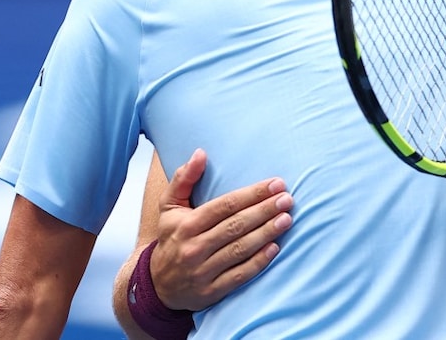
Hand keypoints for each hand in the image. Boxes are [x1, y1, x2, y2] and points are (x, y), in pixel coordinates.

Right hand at [150, 150, 293, 310]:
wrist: (158, 285)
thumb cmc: (171, 238)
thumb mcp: (169, 207)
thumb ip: (184, 178)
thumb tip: (200, 153)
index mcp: (186, 224)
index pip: (225, 205)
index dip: (252, 193)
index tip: (276, 184)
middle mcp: (194, 247)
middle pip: (236, 225)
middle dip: (265, 210)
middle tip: (287, 199)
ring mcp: (202, 271)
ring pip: (240, 249)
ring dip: (266, 233)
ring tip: (286, 219)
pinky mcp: (211, 291)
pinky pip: (239, 275)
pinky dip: (258, 262)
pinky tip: (275, 248)